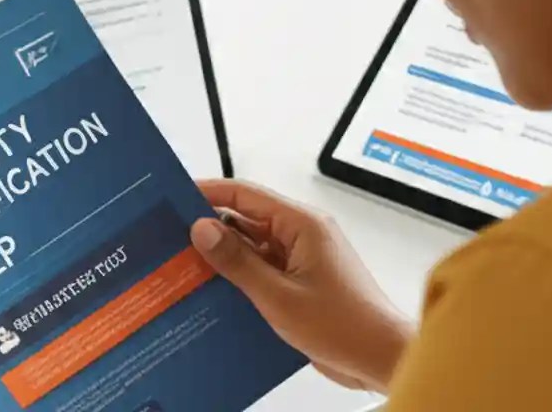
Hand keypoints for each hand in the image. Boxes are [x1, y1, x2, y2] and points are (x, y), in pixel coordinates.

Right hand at [191, 180, 413, 392]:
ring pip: (252, 249)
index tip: (174, 199)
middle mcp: (302, 234)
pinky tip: (214, 294)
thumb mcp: (278, 296)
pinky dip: (240, 280)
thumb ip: (238, 262)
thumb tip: (202, 228)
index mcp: (302, 224)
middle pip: (246, 221)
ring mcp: (302, 259)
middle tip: (170, 240)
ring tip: (183, 269)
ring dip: (224, 260)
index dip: (208, 193)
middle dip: (210, 230)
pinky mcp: (301, 282)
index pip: (245, 195)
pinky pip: (263, 271)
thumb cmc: (343, 326)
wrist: (381, 358)